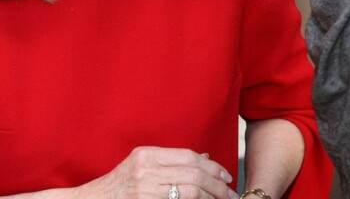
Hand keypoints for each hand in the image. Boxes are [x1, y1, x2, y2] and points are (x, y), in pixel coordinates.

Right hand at [82, 147, 236, 198]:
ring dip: (211, 197)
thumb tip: (206, 160)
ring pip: (190, 192)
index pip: (189, 157)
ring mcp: (145, 190)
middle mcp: (146, 171)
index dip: (212, 167)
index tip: (226, 176)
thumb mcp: (141, 165)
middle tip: (230, 193)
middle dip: (217, 184)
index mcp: (146, 155)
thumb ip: (171, 161)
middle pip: (193, 174)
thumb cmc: (118, 185)